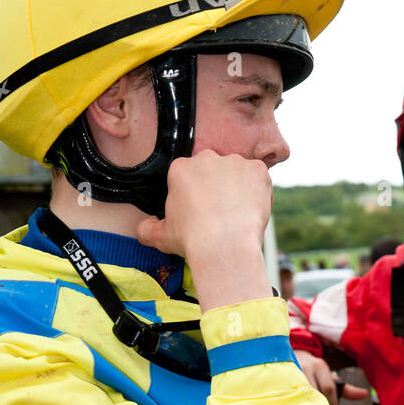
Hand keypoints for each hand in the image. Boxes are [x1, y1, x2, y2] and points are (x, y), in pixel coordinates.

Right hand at [137, 150, 273, 309]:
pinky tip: (252, 211)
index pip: (191, 176)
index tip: (203, 212)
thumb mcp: (161, 236)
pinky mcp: (256, 170)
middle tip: (222, 214)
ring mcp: (233, 162)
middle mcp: (206, 158)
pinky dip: (259, 191)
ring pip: (238, 173)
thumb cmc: (192, 241)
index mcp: (181, 168)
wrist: (224, 246)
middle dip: (218, 188)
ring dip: (239, 189)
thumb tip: (143, 228)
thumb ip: (148, 229)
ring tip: (238, 215)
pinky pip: (259, 177)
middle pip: (215, 170)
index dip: (198, 195)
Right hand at [294, 350, 368, 404]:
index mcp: (321, 366)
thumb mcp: (330, 377)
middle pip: (315, 392)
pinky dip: (294, 403)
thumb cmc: (315, 371)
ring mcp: (292, 373)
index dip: (331, 403)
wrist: (294, 355)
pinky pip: (288, 394)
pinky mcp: (281, 379)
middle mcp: (307, 368)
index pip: (328, 389)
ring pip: (302, 394)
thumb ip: (346, 388)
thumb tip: (365, 394)